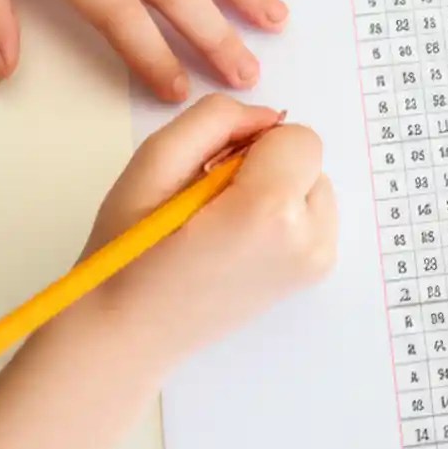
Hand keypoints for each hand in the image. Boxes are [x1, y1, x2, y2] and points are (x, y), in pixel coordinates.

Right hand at [81, 94, 336, 362]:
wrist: (131, 331)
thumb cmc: (131, 252)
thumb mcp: (154, 162)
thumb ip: (215, 119)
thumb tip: (268, 117)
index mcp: (270, 211)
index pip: (297, 136)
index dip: (253, 142)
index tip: (214, 173)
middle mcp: (308, 240)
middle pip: (308, 160)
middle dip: (266, 167)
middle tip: (211, 202)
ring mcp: (316, 264)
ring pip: (313, 185)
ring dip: (277, 190)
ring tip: (224, 224)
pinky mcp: (314, 275)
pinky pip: (313, 215)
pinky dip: (284, 216)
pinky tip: (240, 240)